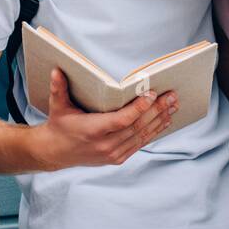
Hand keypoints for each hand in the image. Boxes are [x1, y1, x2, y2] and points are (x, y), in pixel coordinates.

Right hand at [35, 68, 176, 168]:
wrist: (56, 152)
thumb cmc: (59, 126)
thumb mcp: (57, 106)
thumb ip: (59, 88)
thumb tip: (57, 70)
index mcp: (92, 130)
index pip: (121, 120)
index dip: (138, 108)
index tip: (151, 94)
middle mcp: (105, 145)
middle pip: (137, 126)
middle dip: (156, 110)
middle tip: (172, 96)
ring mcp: (113, 154)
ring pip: (141, 136)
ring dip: (159, 120)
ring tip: (173, 106)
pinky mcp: (117, 158)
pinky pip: (140, 144)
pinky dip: (153, 132)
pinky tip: (164, 120)